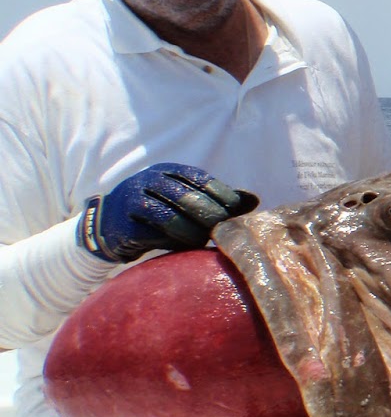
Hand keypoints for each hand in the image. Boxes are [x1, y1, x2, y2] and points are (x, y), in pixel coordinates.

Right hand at [78, 164, 259, 262]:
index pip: (198, 178)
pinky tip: (184, 246)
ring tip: (206, 240)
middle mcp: (148, 181)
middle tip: (225, 229)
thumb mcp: (184, 197)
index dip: (221, 193)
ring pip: (169, 216)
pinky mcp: (123, 225)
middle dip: (210, 214)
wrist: (109, 223)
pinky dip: (171, 241)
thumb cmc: (158, 209)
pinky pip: (152, 234)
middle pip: (186, 196)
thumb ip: (216, 198)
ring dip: (193, 231)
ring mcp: (133, 201)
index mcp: (167, 171)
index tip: (237, 209)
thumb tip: (254, 201)